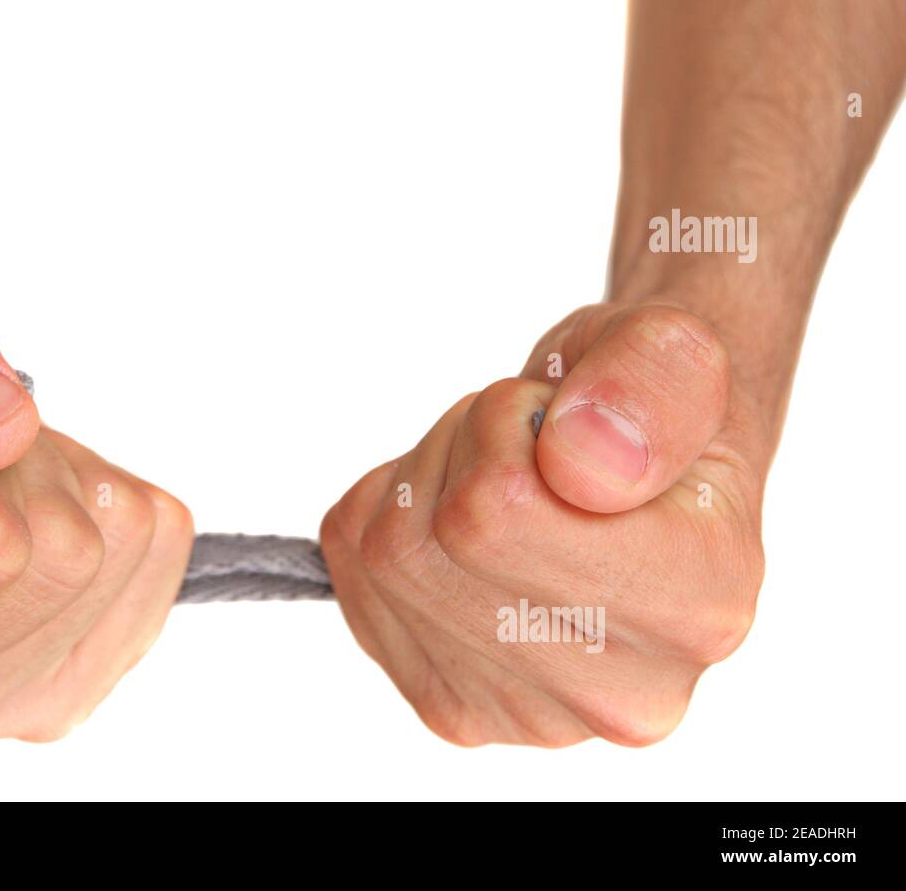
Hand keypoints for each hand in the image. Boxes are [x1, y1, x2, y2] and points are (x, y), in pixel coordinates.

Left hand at [320, 303, 764, 746]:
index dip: (502, 425)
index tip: (562, 420)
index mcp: (703, 605)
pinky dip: (391, 521)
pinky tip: (465, 528)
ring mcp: (530, 717)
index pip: (494, 507)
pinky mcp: (454, 709)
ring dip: (427, 482)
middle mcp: (626, 695)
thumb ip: (649, 378)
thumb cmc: (645, 405)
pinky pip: (357, 577)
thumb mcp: (670, 344)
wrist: (629, 458)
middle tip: (532, 447)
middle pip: (434, 539)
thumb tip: (584, 462)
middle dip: (463, 450)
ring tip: (508, 481)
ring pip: (389, 557)